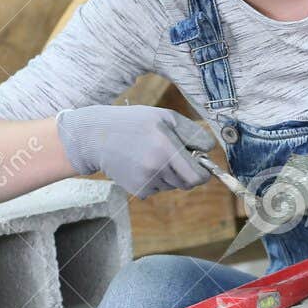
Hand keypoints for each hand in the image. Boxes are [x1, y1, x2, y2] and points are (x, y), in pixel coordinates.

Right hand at [56, 105, 214, 197]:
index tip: (202, 166)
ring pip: (173, 186)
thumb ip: (192, 133)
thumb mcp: (166, 117)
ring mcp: (146, 181)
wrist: (98, 137)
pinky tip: (142, 164)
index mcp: (166, 148)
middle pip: (187, 183)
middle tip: (174, 156)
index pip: (197, 176)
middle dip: (187, 172)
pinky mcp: (138, 190)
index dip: (204, 173)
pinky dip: (156, 180)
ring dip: (170, 175)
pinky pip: (158, 189)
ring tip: (153, 156)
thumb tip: (209, 150)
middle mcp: (156, 168)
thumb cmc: (135, 123)